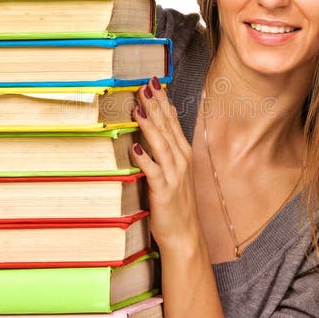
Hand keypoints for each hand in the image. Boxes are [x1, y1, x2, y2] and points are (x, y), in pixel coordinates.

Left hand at [130, 76, 202, 252]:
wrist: (184, 235)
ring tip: (138, 107)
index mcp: (183, 154)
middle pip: (167, 127)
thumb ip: (165, 150)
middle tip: (145, 84)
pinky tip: (134, 146)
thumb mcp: (173, 172)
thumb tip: (154, 127)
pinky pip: (152, 170)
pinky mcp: (164, 190)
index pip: (172, 121)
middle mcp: (181, 161)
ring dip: (149, 124)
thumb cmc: (176, 204)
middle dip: (155, 105)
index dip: (163, 101)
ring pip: (161, 143)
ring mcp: (173, 175)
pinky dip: (143, 157)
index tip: (154, 82)